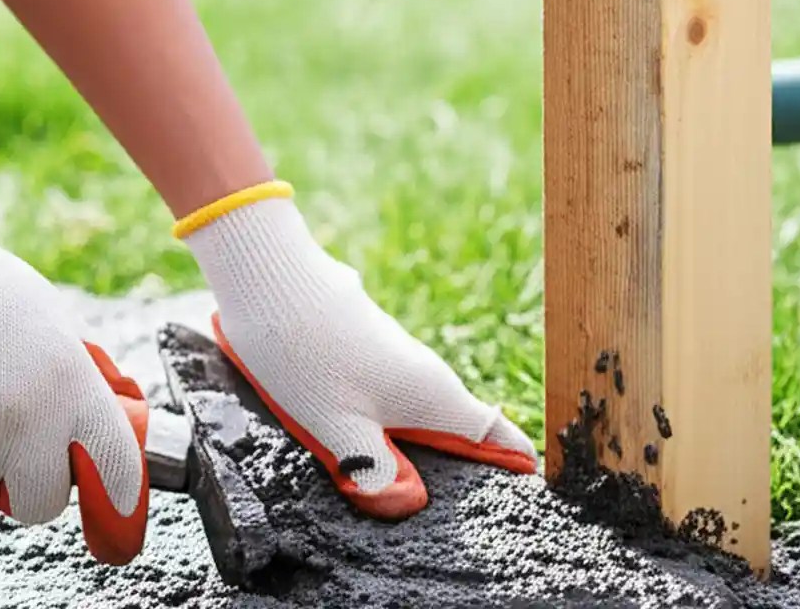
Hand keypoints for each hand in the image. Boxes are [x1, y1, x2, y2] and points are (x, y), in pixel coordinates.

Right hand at [0, 178, 148, 563]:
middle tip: (13, 454)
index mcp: (70, 383)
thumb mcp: (44, 316)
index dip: (116, 490)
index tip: (110, 498)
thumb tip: (99, 414)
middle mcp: (27, 422)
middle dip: (29, 485)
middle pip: (42, 503)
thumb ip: (72, 371)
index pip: (116, 465)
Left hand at [179, 183, 536, 518]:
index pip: (496, 437)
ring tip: (399, 492)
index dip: (513, 467)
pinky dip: (388, 429)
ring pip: (422, 418)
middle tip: (446, 515)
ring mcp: (400, 364)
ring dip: (417, 453)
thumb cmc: (308, 358)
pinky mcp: (373, 356)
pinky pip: (393, 403)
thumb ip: (374, 471)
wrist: (275, 284)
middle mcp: (427, 377)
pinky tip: (359, 450)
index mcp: (435, 396)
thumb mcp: (338, 429)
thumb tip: (407, 503)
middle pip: (461, 432)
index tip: (523, 493)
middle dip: (459, 472)